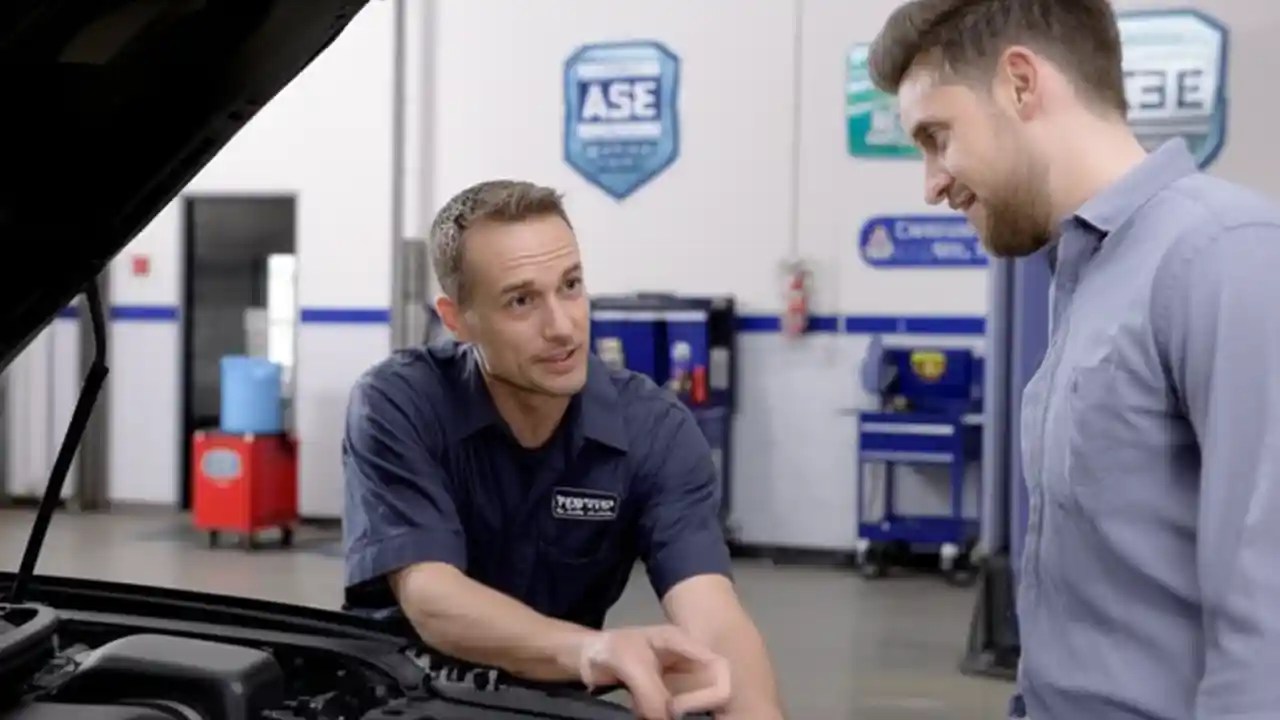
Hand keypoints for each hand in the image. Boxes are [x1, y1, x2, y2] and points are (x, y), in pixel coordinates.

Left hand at [578, 625, 731, 718]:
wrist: (587, 658)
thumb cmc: (609, 649)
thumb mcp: (629, 664)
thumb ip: (650, 691)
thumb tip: (666, 718)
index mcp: (684, 644)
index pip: (719, 668)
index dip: (708, 693)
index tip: (677, 707)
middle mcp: (688, 663)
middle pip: (714, 690)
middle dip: (693, 707)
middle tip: (664, 714)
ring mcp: (679, 681)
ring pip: (695, 705)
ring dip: (674, 715)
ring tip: (644, 710)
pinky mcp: (667, 696)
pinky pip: (676, 713)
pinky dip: (661, 716)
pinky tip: (641, 712)